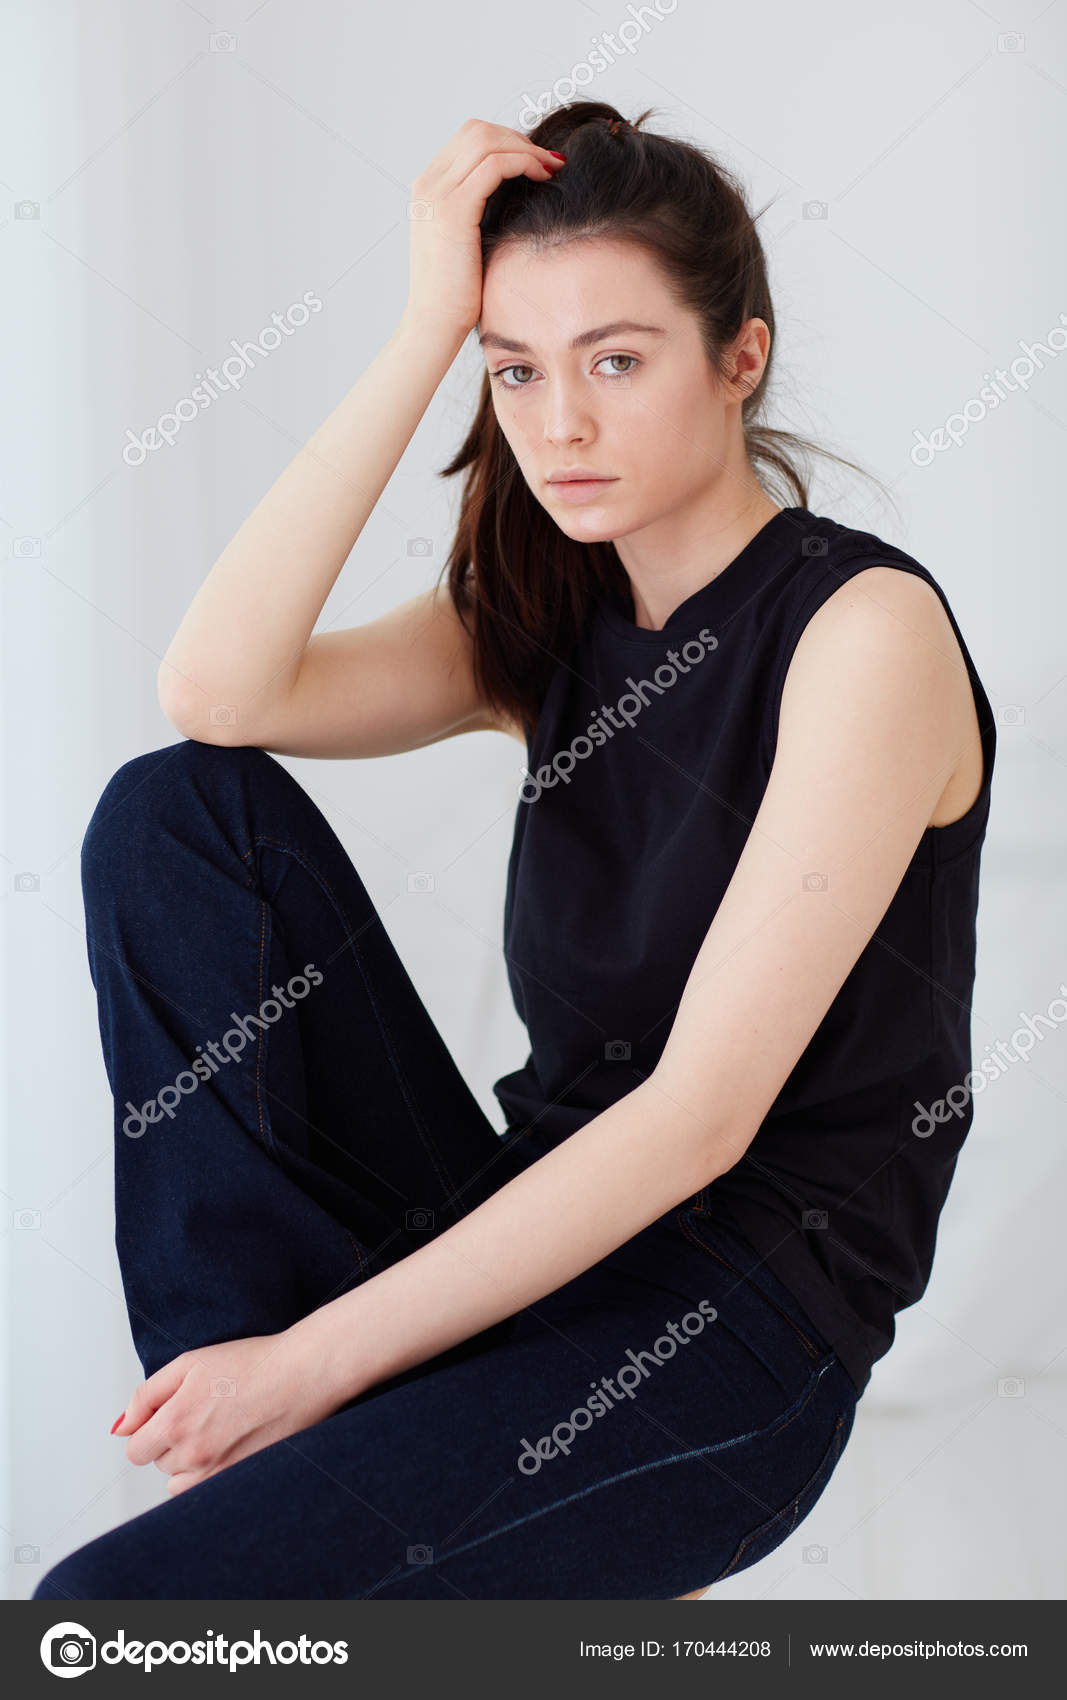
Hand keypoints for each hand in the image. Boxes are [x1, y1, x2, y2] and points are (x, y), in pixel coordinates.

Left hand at [111, 1326, 345, 1496]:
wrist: (302, 1374)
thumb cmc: (251, 1363)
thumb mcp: (189, 1363)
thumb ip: (146, 1396)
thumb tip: (120, 1429)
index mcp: (175, 1423)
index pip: (135, 1449)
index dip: (150, 1429)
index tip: (173, 1413)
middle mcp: (193, 1455)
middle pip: (160, 1464)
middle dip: (172, 1442)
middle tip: (204, 1413)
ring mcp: (218, 1474)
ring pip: (180, 1484)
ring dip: (189, 1463)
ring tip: (218, 1431)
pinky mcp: (240, 1482)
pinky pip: (206, 1493)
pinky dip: (210, 1476)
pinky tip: (230, 1446)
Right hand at [405, 118, 564, 335]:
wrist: (435, 324)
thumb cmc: (457, 293)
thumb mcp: (465, 240)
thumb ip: (479, 208)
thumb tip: (515, 189)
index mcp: (428, 187)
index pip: (470, 138)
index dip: (508, 140)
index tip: (536, 161)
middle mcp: (427, 183)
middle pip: (478, 130)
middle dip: (519, 139)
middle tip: (549, 161)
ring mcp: (436, 194)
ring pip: (487, 141)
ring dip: (526, 149)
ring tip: (551, 168)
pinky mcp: (453, 210)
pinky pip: (494, 165)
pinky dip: (523, 163)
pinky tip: (542, 178)